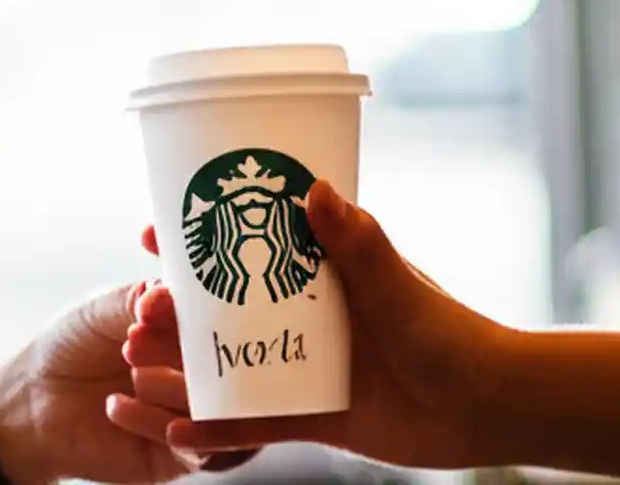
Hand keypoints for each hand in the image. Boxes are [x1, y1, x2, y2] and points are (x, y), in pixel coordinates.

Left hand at [0, 281, 249, 483]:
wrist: (31, 404)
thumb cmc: (71, 346)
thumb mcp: (101, 311)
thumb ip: (136, 302)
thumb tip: (164, 290)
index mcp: (192, 328)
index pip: (220, 316)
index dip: (203, 306)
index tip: (164, 299)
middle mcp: (201, 370)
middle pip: (227, 360)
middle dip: (187, 347)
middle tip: (141, 336)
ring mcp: (196, 412)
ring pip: (219, 404)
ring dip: (175, 385)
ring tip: (131, 371)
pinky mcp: (183, 454)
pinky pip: (197, 446)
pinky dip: (159, 423)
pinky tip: (116, 405)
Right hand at [119, 180, 521, 468]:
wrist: (487, 406)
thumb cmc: (449, 333)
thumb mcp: (397, 283)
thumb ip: (357, 242)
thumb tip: (314, 187)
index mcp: (321, 274)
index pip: (246, 247)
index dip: (198, 241)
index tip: (149, 235)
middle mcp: (306, 317)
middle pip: (226, 313)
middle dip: (175, 318)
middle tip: (132, 316)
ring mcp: (307, 368)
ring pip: (230, 370)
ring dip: (181, 374)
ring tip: (133, 376)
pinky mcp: (315, 416)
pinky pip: (254, 423)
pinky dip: (216, 428)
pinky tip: (174, 432)